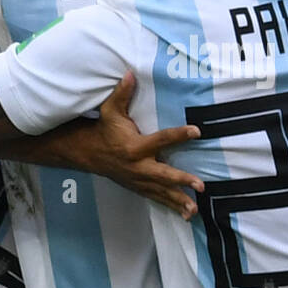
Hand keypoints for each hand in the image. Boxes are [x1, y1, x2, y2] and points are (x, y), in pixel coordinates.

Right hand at [82, 73, 204, 218]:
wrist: (88, 153)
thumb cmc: (104, 129)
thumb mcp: (110, 110)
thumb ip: (122, 93)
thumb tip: (130, 73)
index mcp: (134, 146)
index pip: (161, 139)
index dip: (179, 134)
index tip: (196, 131)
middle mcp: (137, 166)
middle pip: (162, 174)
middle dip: (181, 180)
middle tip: (200, 185)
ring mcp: (138, 179)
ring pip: (161, 192)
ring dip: (178, 200)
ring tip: (194, 209)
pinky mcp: (139, 187)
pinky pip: (157, 198)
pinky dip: (171, 207)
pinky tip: (187, 215)